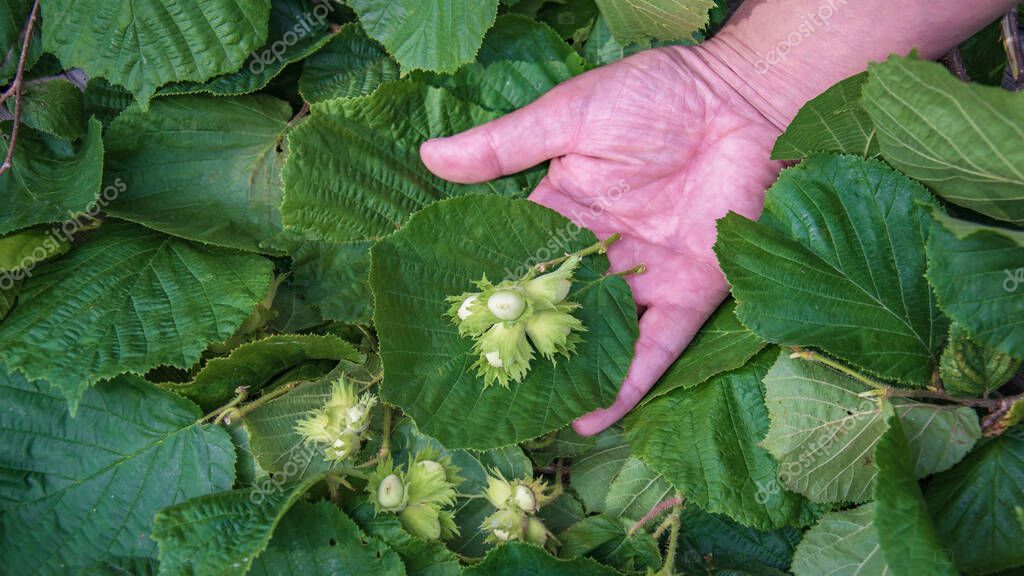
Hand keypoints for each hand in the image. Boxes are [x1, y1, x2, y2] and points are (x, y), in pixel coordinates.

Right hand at [420, 45, 782, 434]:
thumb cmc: (656, 95)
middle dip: (527, 344)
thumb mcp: (569, 117)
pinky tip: (592, 417)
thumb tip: (429, 156)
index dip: (492, 289)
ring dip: (571, 373)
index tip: (453, 328)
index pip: (522, 257)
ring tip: (528, 416)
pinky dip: (629, 382)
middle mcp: (603, 250)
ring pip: (602, 335)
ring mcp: (646, 276)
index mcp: (569, 208)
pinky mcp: (690, 293)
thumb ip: (504, 146)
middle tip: (484, 387)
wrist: (743, 100)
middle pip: (559, 306)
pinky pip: (656, 347)